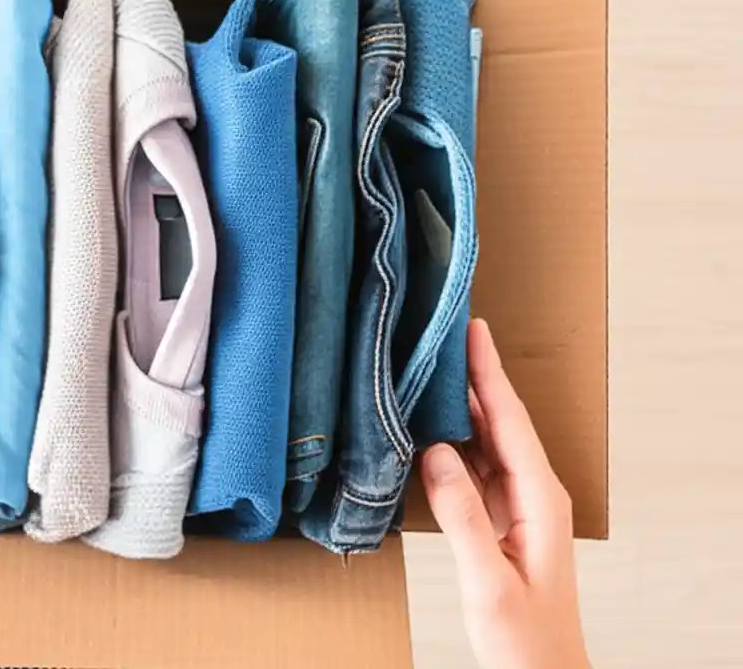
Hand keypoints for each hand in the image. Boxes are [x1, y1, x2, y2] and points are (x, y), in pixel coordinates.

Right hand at [420, 319, 588, 668]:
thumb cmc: (524, 638)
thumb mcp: (490, 580)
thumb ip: (464, 517)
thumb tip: (435, 454)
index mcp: (540, 500)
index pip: (510, 423)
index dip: (490, 375)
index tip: (473, 332)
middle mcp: (533, 493)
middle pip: (500, 421)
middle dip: (475, 376)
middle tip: (446, 333)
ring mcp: (518, 505)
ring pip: (487, 441)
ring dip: (462, 405)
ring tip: (433, 367)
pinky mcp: (501, 519)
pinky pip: (476, 467)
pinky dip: (453, 440)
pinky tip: (431, 426)